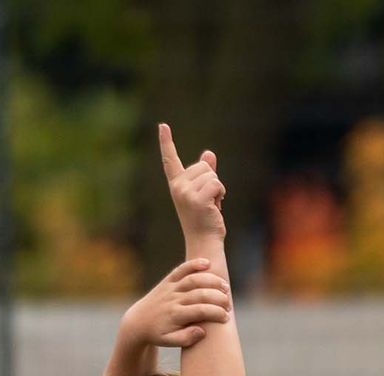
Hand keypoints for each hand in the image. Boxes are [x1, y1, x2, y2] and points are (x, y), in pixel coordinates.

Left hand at [121, 259, 230, 351]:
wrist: (138, 322)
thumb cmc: (157, 334)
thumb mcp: (169, 342)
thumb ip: (186, 339)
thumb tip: (202, 331)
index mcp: (175, 315)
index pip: (200, 311)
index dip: (216, 313)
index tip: (226, 318)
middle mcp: (173, 299)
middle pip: (200, 294)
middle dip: (218, 297)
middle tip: (228, 304)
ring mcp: (170, 288)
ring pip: (193, 280)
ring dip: (211, 281)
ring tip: (225, 287)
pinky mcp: (168, 281)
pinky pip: (181, 269)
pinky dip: (193, 264)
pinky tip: (208, 263)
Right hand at [159, 124, 224, 242]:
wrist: (205, 241)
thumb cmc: (205, 220)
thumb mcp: (205, 193)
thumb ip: (206, 173)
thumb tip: (209, 153)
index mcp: (176, 184)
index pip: (170, 160)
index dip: (166, 142)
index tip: (163, 126)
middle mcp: (178, 187)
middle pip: (203, 166)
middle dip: (212, 180)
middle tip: (209, 201)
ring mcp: (185, 193)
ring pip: (211, 174)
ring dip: (218, 189)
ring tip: (212, 205)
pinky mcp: (197, 199)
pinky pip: (216, 183)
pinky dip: (221, 193)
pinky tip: (216, 207)